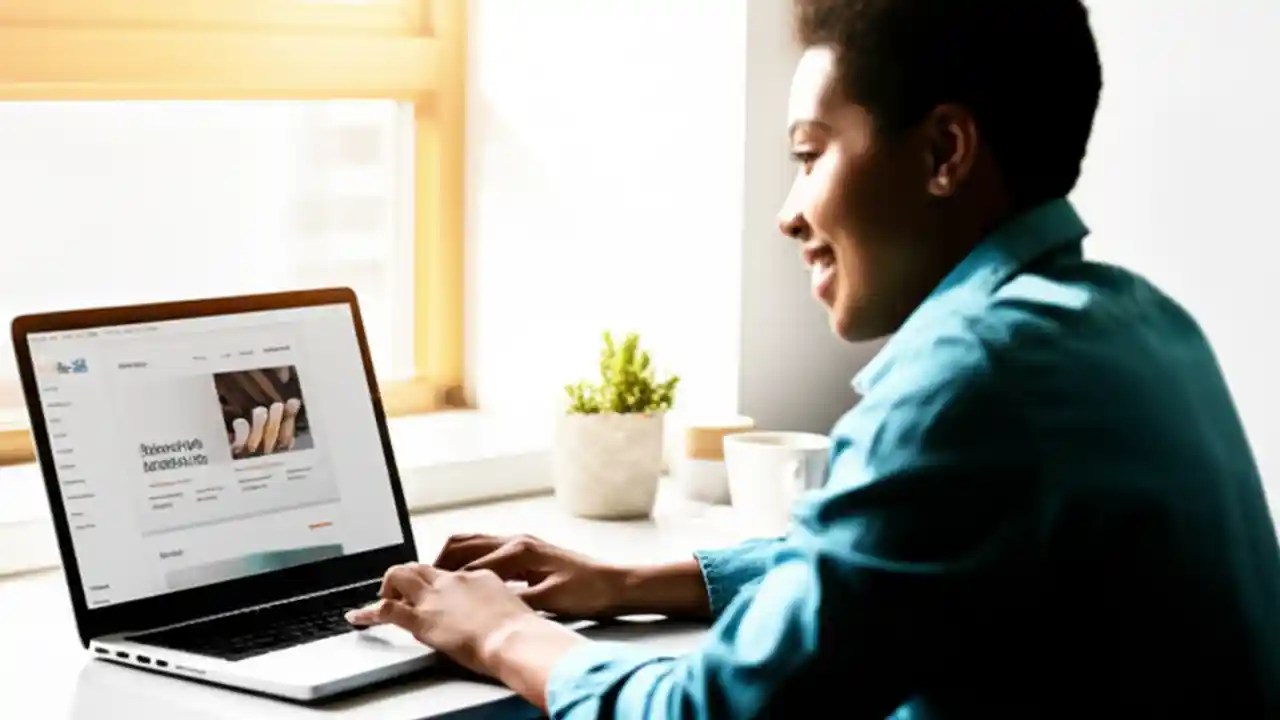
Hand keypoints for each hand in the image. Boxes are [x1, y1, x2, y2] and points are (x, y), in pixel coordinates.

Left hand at [344, 562, 539, 676]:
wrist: (514, 637)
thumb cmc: (519, 629)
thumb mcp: (511, 605)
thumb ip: (496, 603)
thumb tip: (494, 610)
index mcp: (475, 576)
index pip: (447, 573)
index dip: (434, 581)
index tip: (431, 590)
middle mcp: (452, 581)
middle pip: (419, 567)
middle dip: (405, 576)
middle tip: (399, 590)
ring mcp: (435, 598)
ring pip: (400, 577)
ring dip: (388, 586)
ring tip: (382, 598)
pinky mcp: (422, 618)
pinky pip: (388, 610)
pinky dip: (369, 613)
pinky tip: (359, 617)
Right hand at [433, 533, 625, 617]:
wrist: (614, 584)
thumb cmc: (587, 591)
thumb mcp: (549, 600)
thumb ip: (515, 600)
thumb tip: (484, 604)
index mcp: (519, 551)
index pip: (470, 565)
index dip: (446, 579)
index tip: (427, 590)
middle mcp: (517, 541)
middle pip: (465, 544)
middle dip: (439, 560)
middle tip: (420, 579)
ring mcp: (522, 543)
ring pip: (475, 543)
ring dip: (453, 557)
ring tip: (436, 577)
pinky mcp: (527, 550)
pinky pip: (488, 549)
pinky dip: (470, 559)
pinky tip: (466, 577)